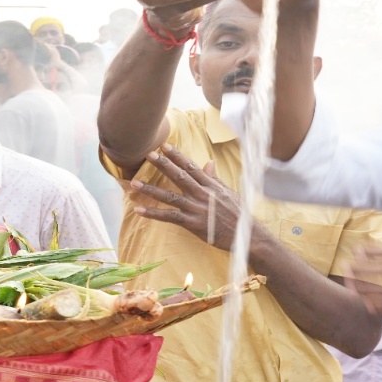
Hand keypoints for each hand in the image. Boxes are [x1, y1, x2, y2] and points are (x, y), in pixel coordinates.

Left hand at [129, 144, 245, 250]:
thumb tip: (209, 162)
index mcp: (210, 185)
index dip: (177, 156)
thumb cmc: (238, 214)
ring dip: (151, 189)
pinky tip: (139, 209)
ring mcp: (197, 209)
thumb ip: (214, 178)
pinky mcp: (192, 223)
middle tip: (148, 154)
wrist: (246, 236)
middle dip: (163, 165)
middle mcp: (203, 194)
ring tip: (134, 183)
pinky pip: (169, 217)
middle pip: (179, 176)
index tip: (164, 145)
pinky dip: (153, 214)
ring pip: (170, 196)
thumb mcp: (228, 192)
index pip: (191, 166)